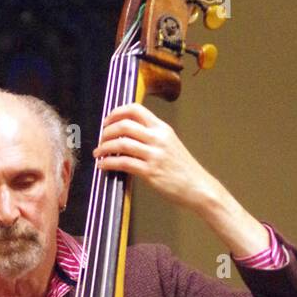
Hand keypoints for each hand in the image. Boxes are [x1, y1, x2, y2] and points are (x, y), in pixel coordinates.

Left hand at [94, 103, 270, 257]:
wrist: (198, 187)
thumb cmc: (183, 169)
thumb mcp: (170, 144)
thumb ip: (152, 136)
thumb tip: (127, 135)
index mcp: (162, 128)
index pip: (135, 109)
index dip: (116, 112)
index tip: (107, 121)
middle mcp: (158, 138)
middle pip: (124, 124)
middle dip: (106, 131)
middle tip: (100, 139)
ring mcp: (154, 155)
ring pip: (121, 143)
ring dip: (104, 147)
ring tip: (98, 153)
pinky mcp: (150, 172)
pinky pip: (123, 163)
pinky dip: (108, 163)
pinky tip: (103, 165)